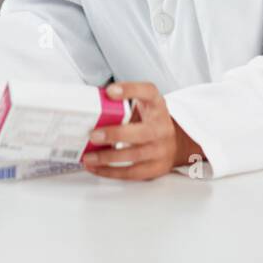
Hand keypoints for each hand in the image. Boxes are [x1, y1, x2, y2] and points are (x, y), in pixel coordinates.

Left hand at [81, 81, 205, 180]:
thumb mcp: (143, 105)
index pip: (147, 92)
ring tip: (88, 157)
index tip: (110, 91)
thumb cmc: (151, 121)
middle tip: (93, 135)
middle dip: (115, 134)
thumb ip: (122, 104)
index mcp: (157, 105)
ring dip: (108, 157)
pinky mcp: (155, 168)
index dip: (129, 90)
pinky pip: (132, 173)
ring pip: (135, 156)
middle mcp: (161, 127)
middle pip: (141, 132)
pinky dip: (110, 172)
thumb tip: (91, 107)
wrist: (174, 143)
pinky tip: (95, 168)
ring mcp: (160, 150)